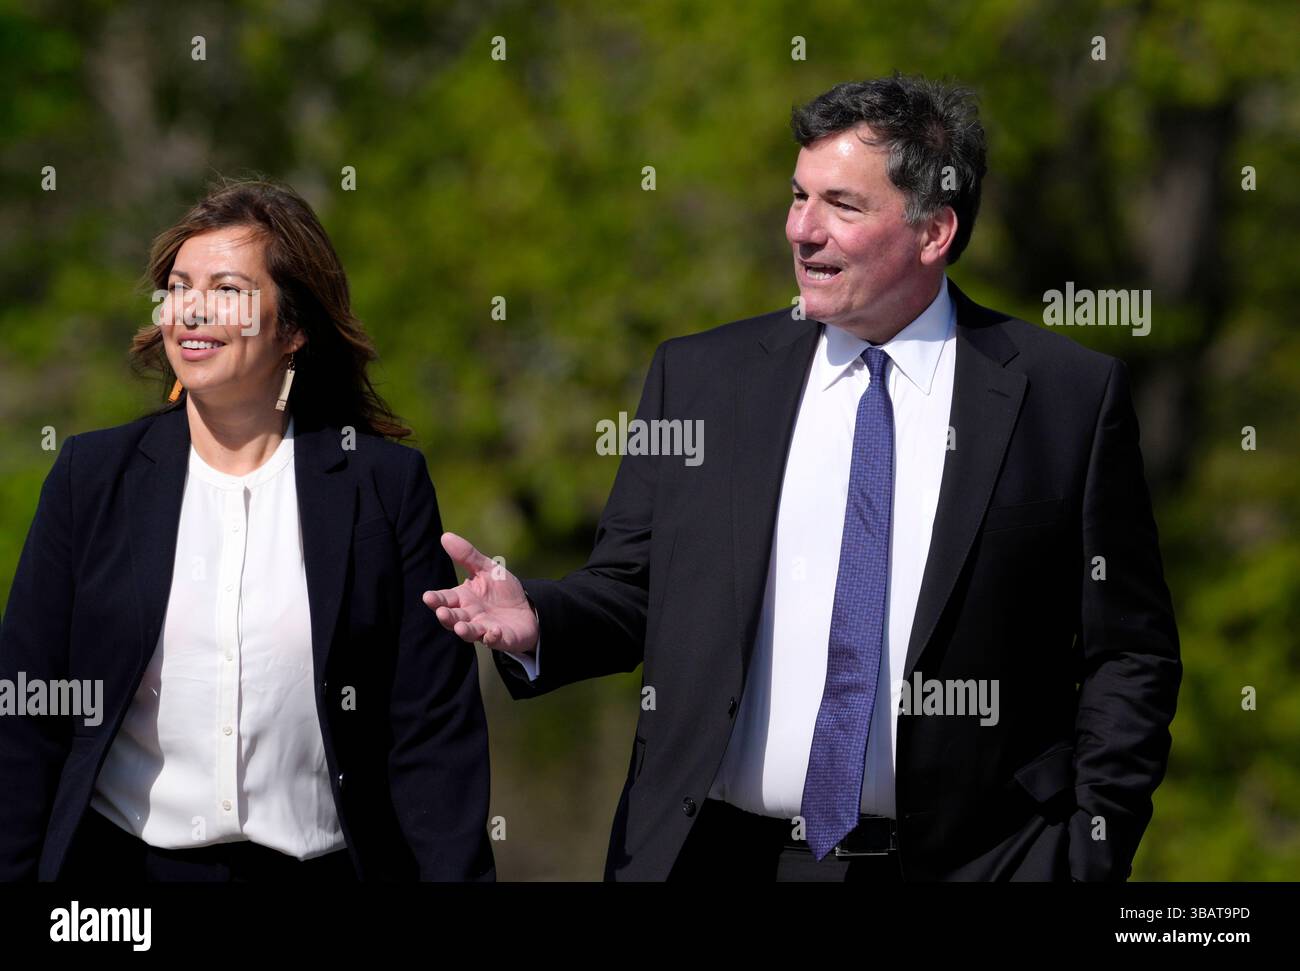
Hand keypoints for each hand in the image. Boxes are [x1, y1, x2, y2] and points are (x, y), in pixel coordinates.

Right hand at [422, 532, 538, 653]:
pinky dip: (492, 637)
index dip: (436, 599)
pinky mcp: (500, 638)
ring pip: (469, 632)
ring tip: (460, 628)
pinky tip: (494, 631)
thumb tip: (445, 536)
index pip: (445, 599)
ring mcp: (483, 629)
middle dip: (447, 617)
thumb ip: (467, 556)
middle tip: (442, 613)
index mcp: (463, 598)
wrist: (527, 610)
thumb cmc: (501, 591)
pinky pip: (494, 640)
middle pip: (453, 618)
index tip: (427, 597)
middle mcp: (469, 616)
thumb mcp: (487, 569)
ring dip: (464, 631)